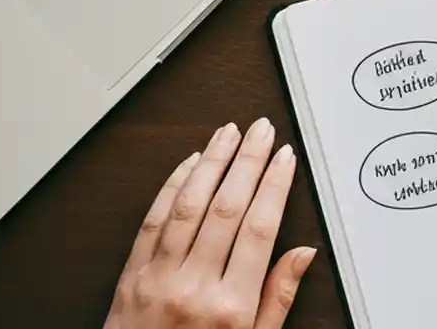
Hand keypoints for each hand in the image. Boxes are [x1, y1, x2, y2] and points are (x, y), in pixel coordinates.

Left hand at [105, 119, 314, 328]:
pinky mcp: (131, 275)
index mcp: (231, 306)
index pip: (260, 228)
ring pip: (189, 205)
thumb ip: (278, 298)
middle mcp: (195, 287)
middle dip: (247, 161)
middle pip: (227, 207)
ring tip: (228, 133)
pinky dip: (172, 186)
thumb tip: (304, 254)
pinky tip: (190, 164)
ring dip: (211, 162)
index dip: (274, 185)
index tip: (284, 158)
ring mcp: (159, 278)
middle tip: (261, 130)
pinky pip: (153, 220)